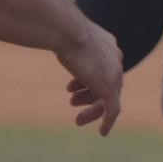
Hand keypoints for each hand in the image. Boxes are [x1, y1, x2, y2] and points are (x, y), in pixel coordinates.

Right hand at [58, 21, 124, 135]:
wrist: (67, 30)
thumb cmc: (60, 28)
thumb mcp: (65, 33)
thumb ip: (65, 38)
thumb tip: (47, 31)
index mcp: (108, 45)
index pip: (104, 68)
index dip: (88, 80)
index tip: (71, 88)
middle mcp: (115, 59)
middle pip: (107, 84)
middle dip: (90, 95)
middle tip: (72, 102)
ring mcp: (114, 74)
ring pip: (109, 99)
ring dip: (93, 109)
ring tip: (77, 116)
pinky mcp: (109, 88)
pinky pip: (113, 110)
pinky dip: (108, 121)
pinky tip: (103, 133)